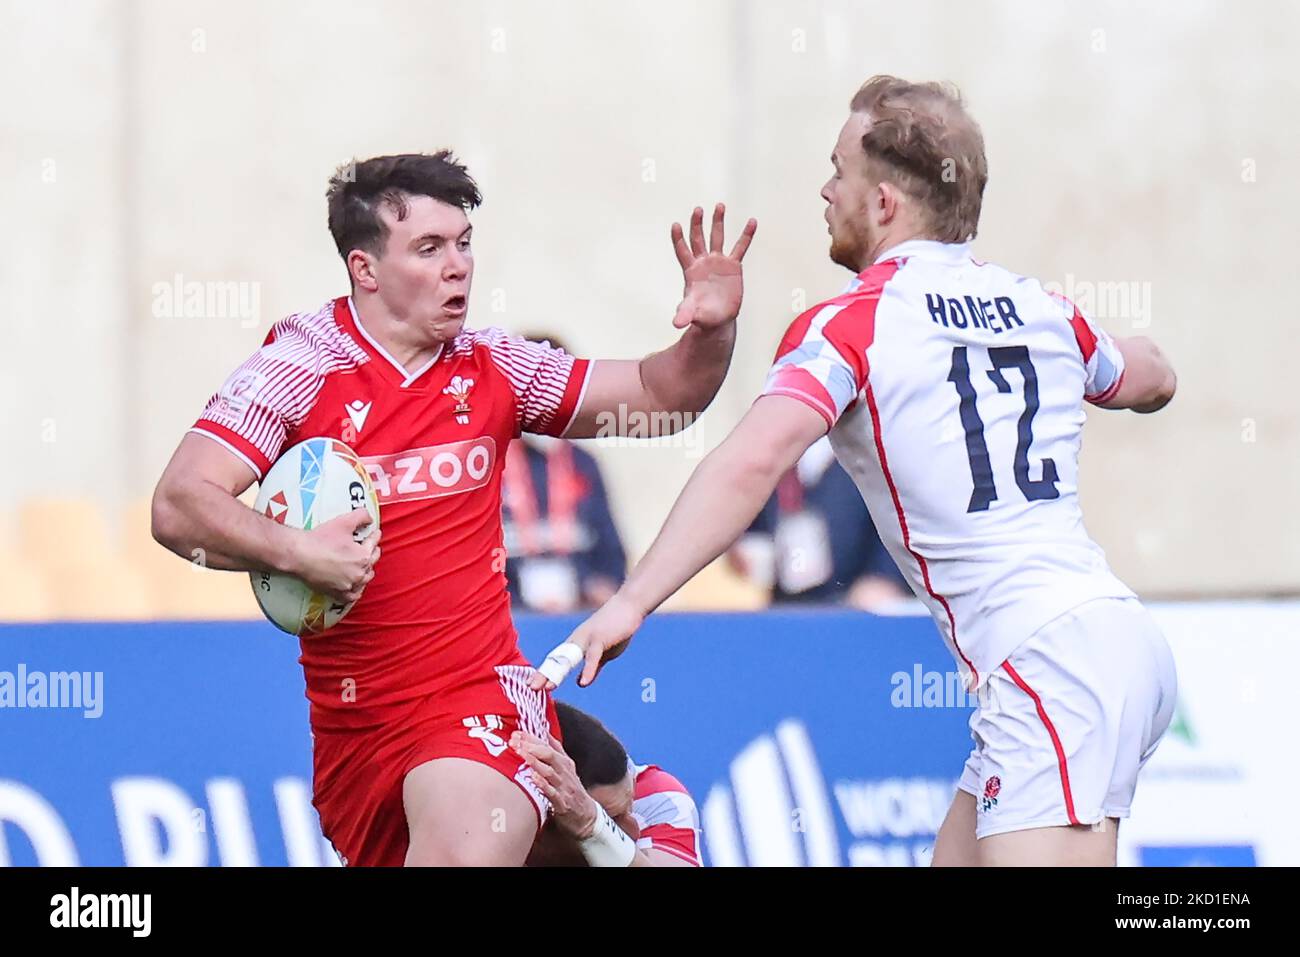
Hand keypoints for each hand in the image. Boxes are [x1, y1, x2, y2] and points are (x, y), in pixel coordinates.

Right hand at [288, 509, 379, 603]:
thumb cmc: (320, 539)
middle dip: (372, 554)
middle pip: (371, 563)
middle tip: (371, 548)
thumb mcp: (344, 522)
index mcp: (363, 556)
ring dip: (366, 572)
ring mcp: (348, 585)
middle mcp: (359, 573)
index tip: (375, 533)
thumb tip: (370, 519)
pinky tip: (355, 588)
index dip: (375, 536)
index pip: (373, 544)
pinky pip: (352, 596)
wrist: (299, 554)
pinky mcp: (337, 593)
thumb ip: (361, 516)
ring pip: (364, 580)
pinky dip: (355, 592)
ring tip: (364, 567)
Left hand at [510, 730, 597, 838]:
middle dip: (532, 746)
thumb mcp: (566, 767)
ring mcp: (564, 787)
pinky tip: (533, 778)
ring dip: (535, 762)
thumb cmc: (571, 789)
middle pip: (549, 754)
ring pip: (549, 772)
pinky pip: (552, 793)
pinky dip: (543, 784)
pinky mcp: (562, 803)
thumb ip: (556, 750)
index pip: (547, 745)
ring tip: (522, 753)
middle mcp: (564, 772)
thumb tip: (544, 731)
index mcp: (564, 761)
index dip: (532, 738)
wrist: (586, 816)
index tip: (516, 732)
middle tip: (516, 741)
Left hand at [527, 591, 644, 690]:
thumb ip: (592, 667)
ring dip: (557, 672)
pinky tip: (583, 682)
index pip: (557, 660)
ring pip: (569, 657)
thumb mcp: (604, 652)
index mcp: (577, 643)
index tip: (533, 685)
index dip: (546, 673)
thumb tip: (581, 683)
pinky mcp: (601, 638)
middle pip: (557, 659)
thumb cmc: (617, 626)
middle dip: (544, 673)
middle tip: (531, 687)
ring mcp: (587, 638)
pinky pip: (592, 656)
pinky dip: (588, 670)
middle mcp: (577, 640)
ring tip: (547, 687)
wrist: (629, 604)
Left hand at [670, 204, 757, 330]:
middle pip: (698, 239)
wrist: (718, 317)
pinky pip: (740, 248)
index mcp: (691, 271)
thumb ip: (685, 314)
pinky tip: (752, 221)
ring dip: (718, 222)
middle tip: (698, 209)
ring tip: (719, 206)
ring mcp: (718, 262)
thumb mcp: (693, 313)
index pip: (682, 251)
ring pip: (717, 238)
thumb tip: (676, 323)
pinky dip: (746, 235)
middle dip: (697, 224)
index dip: (678, 239)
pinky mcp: (733, 266)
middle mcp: (703, 262)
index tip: (675, 225)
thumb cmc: (702, 315)